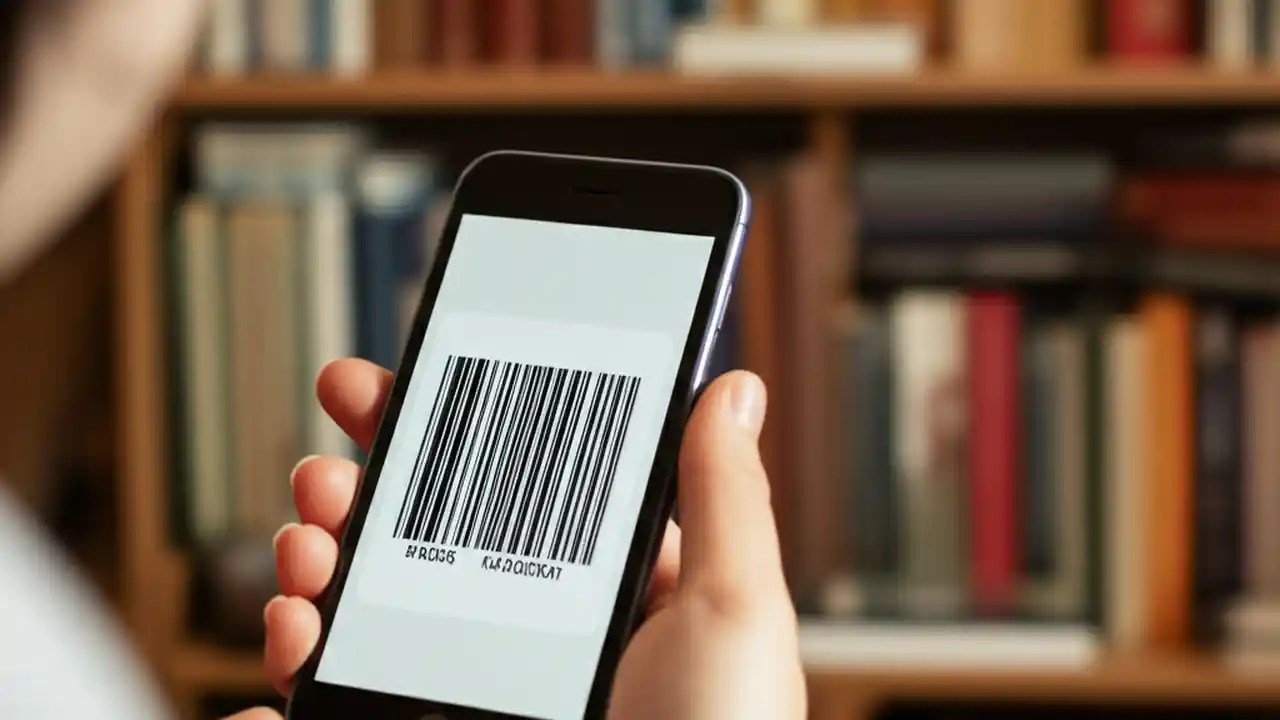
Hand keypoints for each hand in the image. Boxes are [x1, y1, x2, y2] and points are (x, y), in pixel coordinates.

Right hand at [227, 359, 802, 719]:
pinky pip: (344, 690)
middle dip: (366, 491)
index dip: (458, 430)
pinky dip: (300, 659)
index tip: (399, 386)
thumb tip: (731, 389)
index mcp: (610, 595)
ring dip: (322, 563)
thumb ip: (724, 497)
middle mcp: (535, 641)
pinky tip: (294, 640)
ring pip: (374, 610)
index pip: (525, 489)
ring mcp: (474, 695)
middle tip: (327, 468)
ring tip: (309, 550)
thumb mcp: (733, 613)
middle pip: (431, 541)